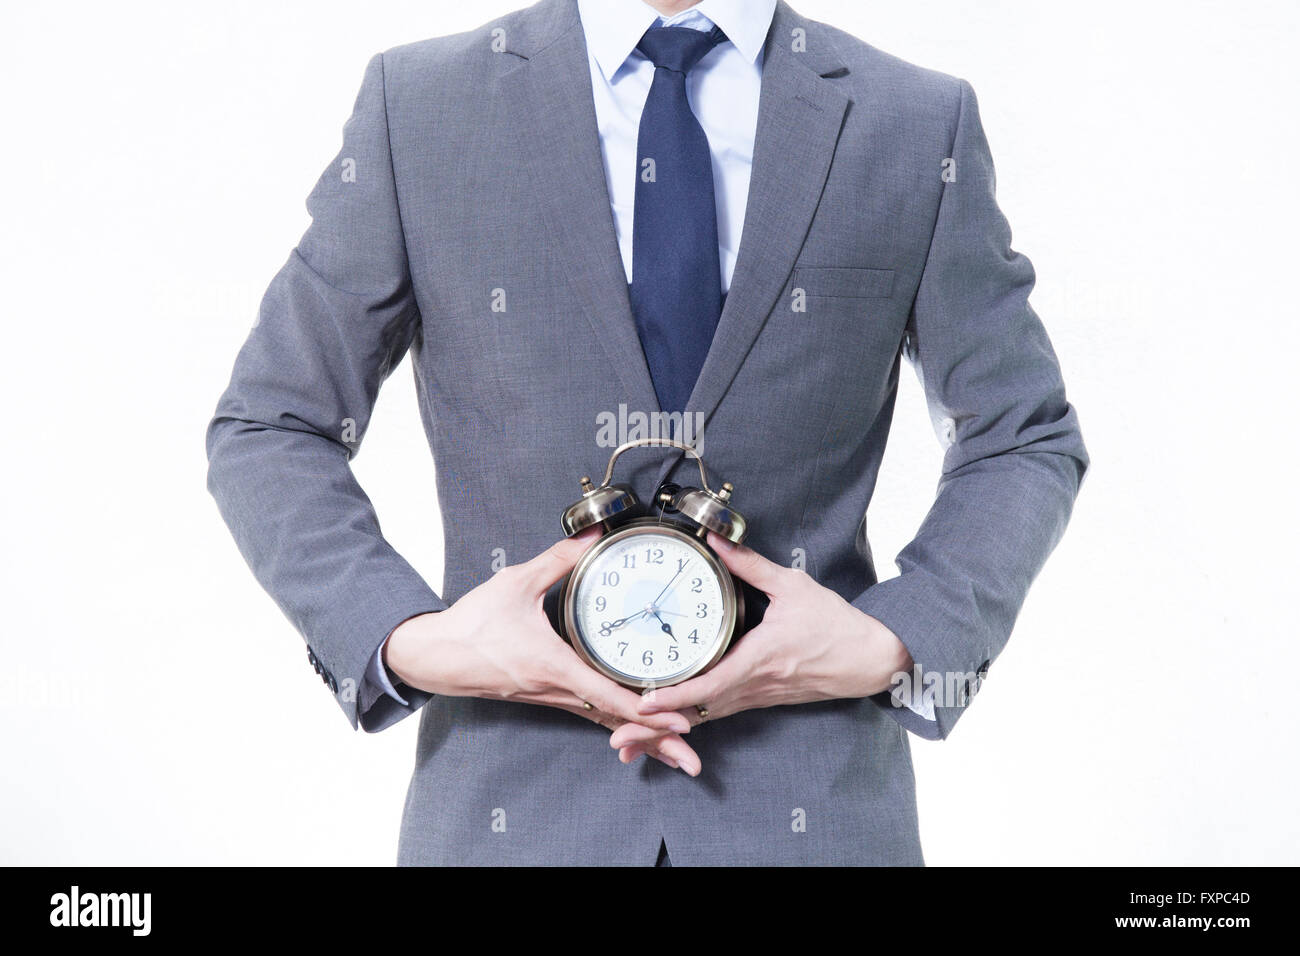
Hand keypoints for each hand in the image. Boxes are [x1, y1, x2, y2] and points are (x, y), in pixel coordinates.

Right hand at [385, 529, 700, 773]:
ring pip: (604, 723)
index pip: (605, 694)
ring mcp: (551, 698)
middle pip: (614, 721)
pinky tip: (638, 733)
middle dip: (654, 740)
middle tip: (692, 756)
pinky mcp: (547, 697)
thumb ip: (558, 559)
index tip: (675, 718)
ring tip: (678, 751)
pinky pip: (589, 716)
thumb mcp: (516, 582)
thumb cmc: (473, 624)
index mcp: (552, 665)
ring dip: (641, 738)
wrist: (437, 656)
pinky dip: (618, 726)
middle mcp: (555, 690)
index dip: (643, 710)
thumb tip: (592, 533)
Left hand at [615, 533, 912, 760]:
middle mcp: (755, 684)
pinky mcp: (763, 698)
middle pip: (699, 711)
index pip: (710, 685)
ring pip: (708, 717)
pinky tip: (672, 717)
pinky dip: (694, 717)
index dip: (675, 697)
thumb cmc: (834, 624)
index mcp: (759, 658)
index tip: (645, 700)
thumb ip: (750, 565)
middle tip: (621, 731)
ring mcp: (759, 696)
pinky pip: (722, 712)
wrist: (870, 658)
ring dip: (672, 726)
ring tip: (635, 733)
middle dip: (659, 724)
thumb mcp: (793, 585)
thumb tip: (716, 538)